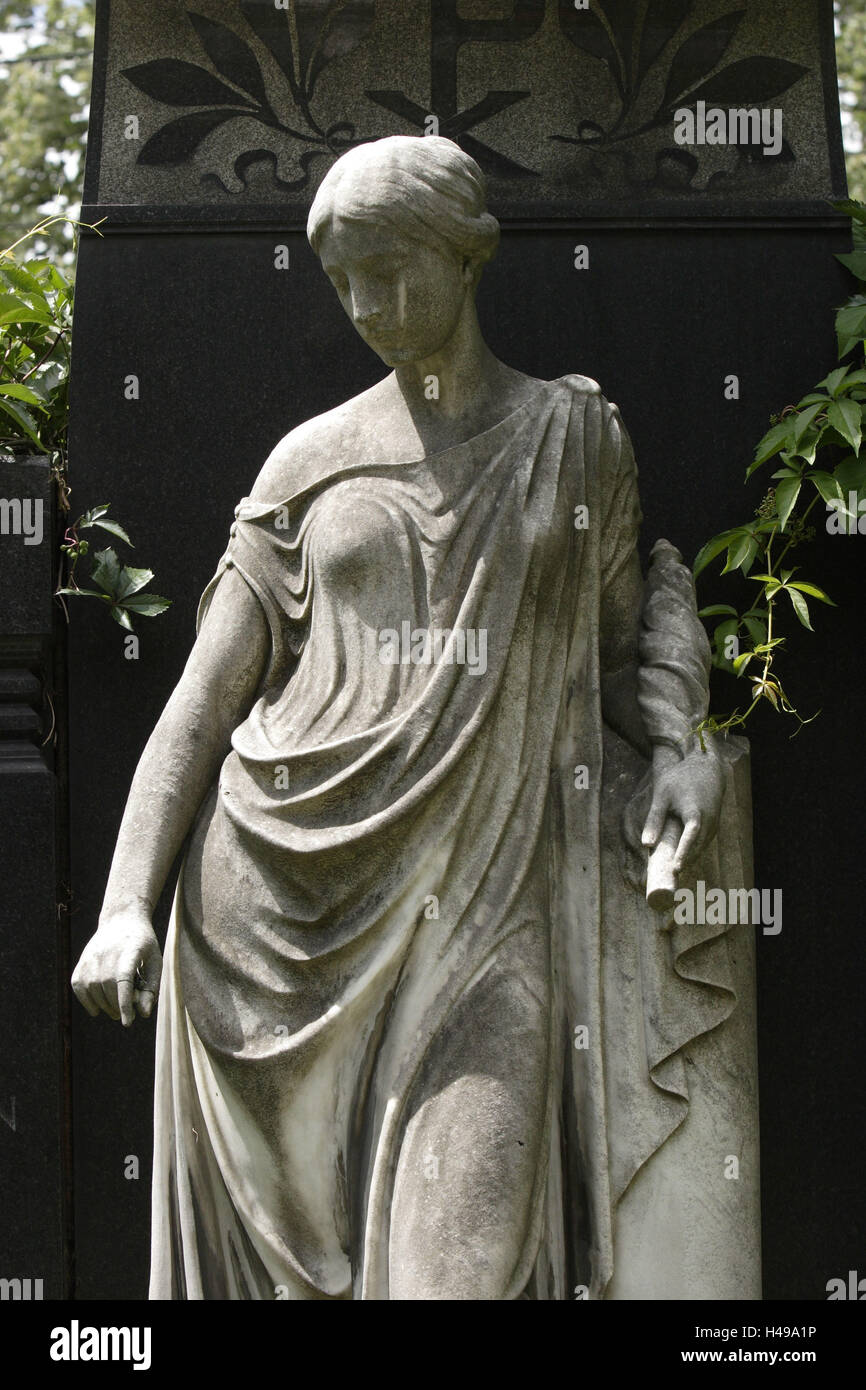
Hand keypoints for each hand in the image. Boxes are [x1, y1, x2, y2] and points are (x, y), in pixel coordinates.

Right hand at [71, 910, 161, 1026]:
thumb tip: (143, 1014)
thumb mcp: (155, 962)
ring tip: (116, 1007)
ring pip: (93, 990)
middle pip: (108, 987)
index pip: (123, 980)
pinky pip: (79, 987)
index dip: (124, 1003)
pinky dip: (87, 1001)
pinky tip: (98, 1008)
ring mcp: (91, 956)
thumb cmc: (143, 945)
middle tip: (127, 1013)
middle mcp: (107, 952)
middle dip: (117, 1006)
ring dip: (105, 1006)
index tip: (127, 1022)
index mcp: (130, 949)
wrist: (122, 919)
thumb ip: (151, 988)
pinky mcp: (81, 962)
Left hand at [641, 746, 723, 872]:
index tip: (676, 869)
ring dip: (689, 859)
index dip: (684, 853)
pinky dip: (694, 852)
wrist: (706, 769)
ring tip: (672, 874)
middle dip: (685, 863)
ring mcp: (713, 824)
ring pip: (701, 847)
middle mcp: (708, 821)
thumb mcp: (662, 795)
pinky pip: (704, 843)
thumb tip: (646, 844)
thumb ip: (654, 819)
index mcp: (695, 812)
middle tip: (668, 879)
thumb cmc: (680, 780)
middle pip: (697, 847)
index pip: (691, 837)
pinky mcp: (713, 826)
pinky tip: (682, 860)